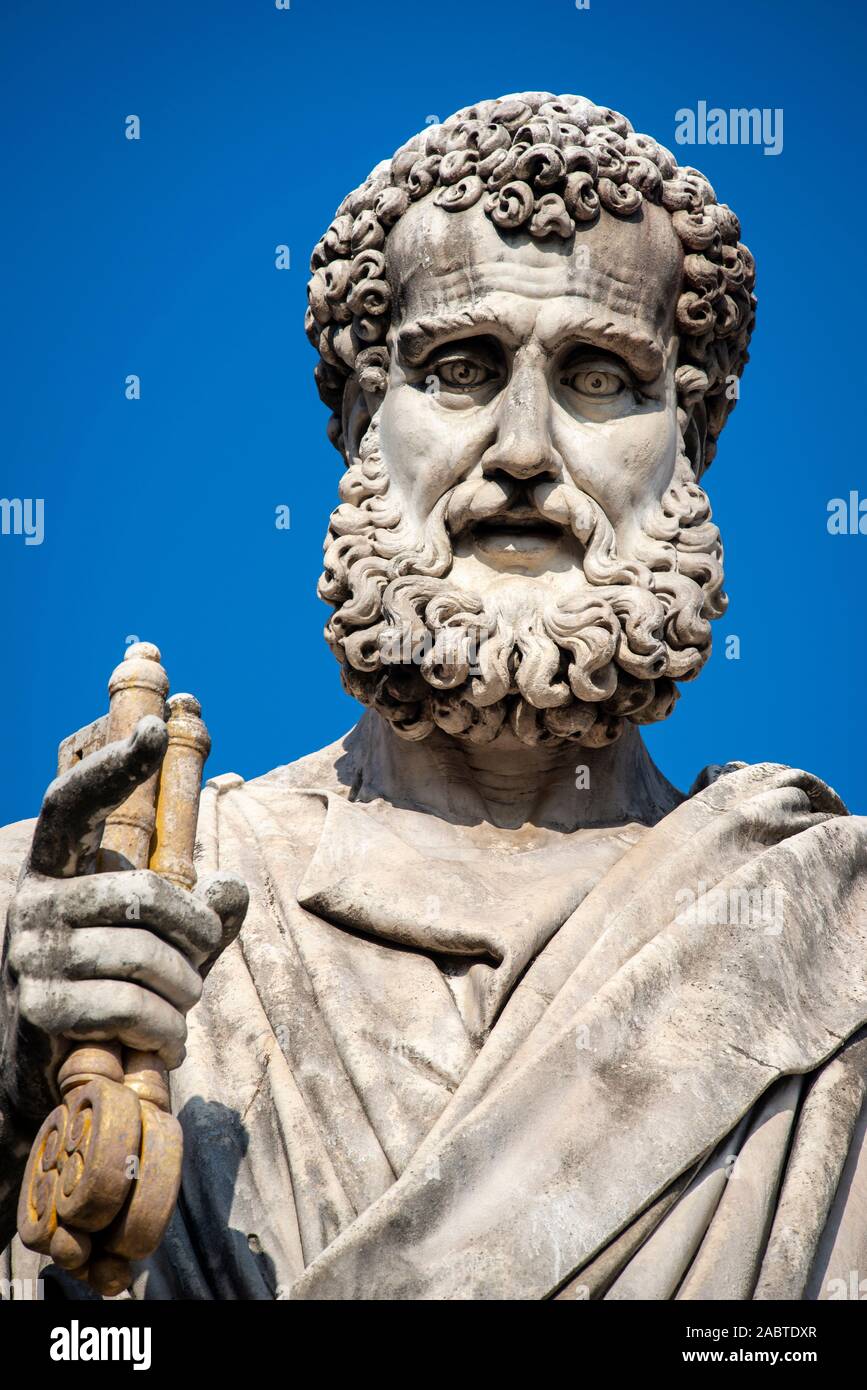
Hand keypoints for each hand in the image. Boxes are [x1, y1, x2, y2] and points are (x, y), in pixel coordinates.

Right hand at [0, 716, 247, 1126]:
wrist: (46, 1067)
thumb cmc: (112, 984)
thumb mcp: (161, 940)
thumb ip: (199, 913)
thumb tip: (232, 886)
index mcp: (58, 866)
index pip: (72, 802)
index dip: (111, 766)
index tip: (153, 728)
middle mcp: (34, 900)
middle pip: (142, 894)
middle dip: (195, 932)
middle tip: (205, 957)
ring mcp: (29, 953)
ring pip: (143, 954)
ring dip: (185, 988)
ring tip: (186, 1003)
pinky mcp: (38, 1006)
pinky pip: (127, 1006)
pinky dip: (165, 1028)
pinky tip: (169, 1041)